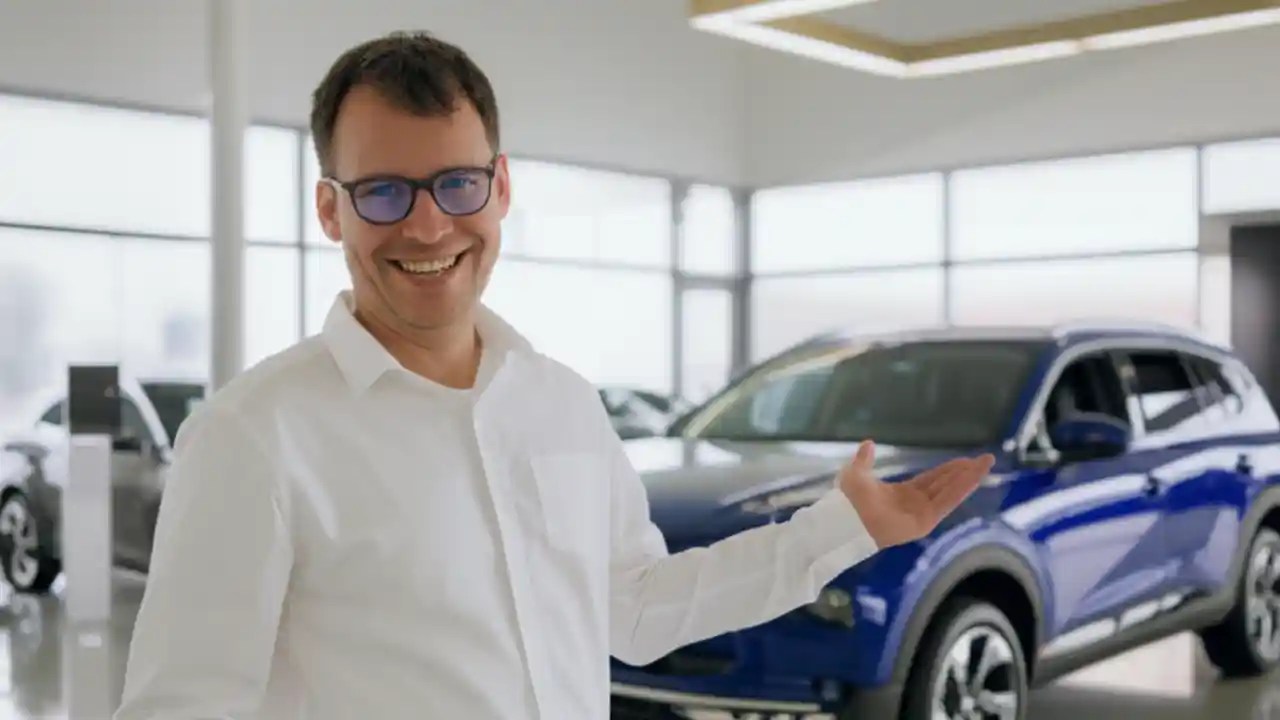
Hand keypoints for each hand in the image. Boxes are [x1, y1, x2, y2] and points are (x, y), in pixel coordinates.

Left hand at [838, 440, 993, 548]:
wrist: (844, 517)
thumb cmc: (847, 499)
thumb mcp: (856, 473)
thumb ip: (864, 459)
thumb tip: (868, 443)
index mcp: (903, 494)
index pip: (932, 480)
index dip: (949, 470)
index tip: (965, 460)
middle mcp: (915, 504)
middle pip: (946, 485)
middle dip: (965, 472)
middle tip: (984, 459)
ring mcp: (921, 514)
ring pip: (950, 492)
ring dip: (969, 478)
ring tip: (985, 464)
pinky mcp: (924, 522)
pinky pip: (946, 502)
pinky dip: (961, 489)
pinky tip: (973, 476)